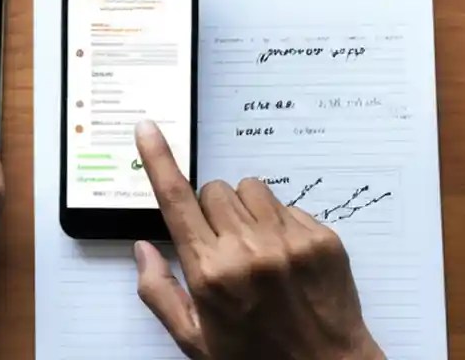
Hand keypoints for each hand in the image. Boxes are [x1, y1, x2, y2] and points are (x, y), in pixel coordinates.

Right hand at [132, 120, 384, 359]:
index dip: (158, 159)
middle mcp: (248, 251)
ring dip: (245, 210)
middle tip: (222, 244)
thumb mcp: (194, 340)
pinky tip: (284, 257)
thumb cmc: (257, 359)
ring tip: (256, 248)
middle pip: (214, 190)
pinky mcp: (321, 238)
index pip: (176, 200)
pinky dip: (279, 222)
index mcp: (210, 273)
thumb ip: (159, 292)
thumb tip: (143, 248)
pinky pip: (287, 204)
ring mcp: (288, 241)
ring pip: (251, 189)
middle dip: (210, 210)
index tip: (147, 129)